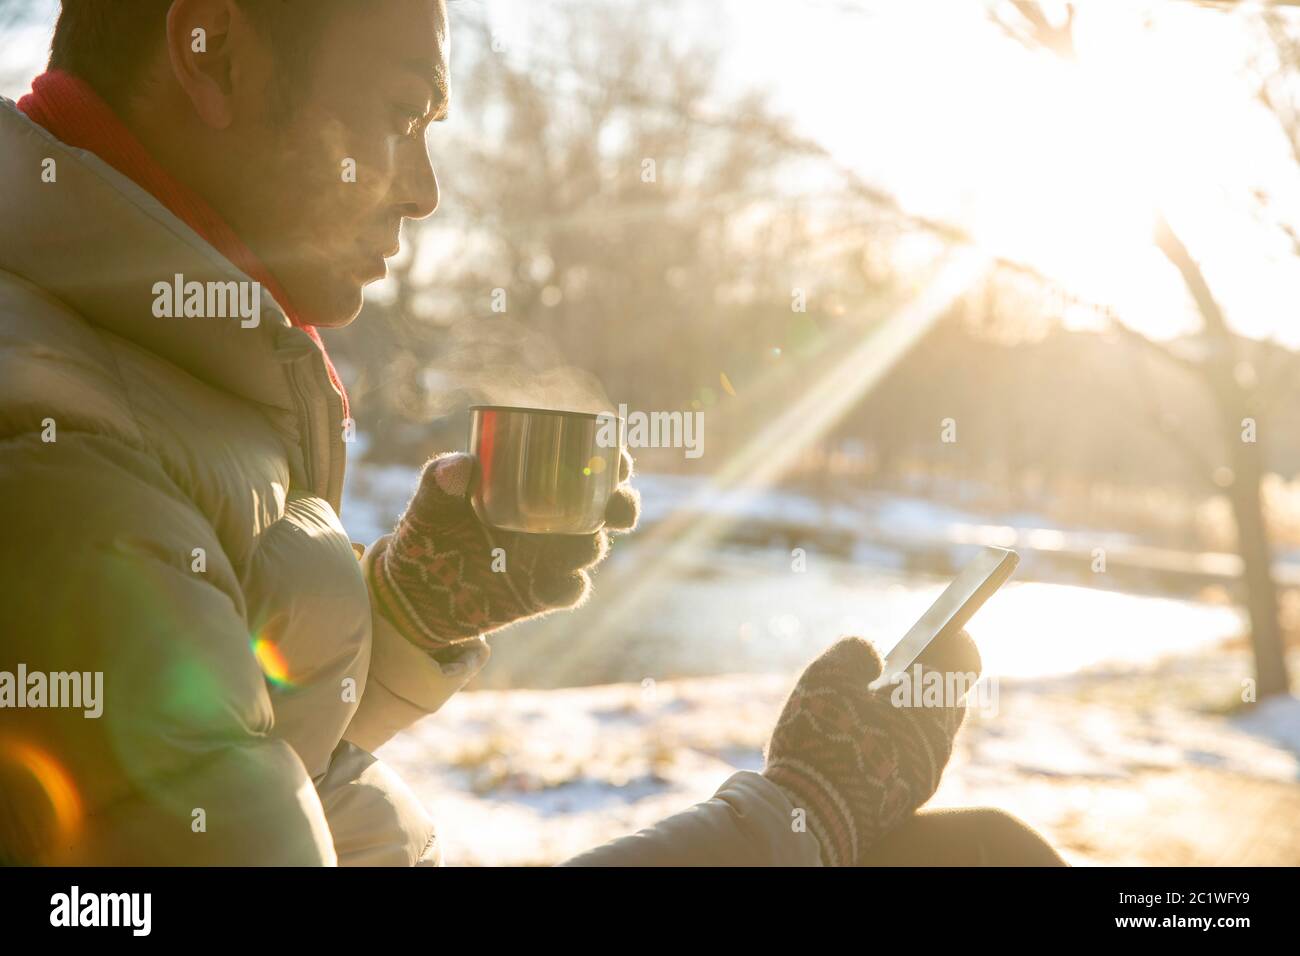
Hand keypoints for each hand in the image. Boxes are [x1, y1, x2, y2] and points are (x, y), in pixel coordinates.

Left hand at [370, 450, 638, 653]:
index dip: (614, 462)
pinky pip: (569, 590)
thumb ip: (441, 477)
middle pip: (608, 509)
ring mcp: (551, 557)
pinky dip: (571, 586)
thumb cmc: (432, 527)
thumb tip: (461, 468)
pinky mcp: (541, 592)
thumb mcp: (433, 498)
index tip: (618, 458)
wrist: (418, 584)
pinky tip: (562, 581)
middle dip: (623, 505)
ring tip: (583, 539)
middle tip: (614, 505)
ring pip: (592, 548)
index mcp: (540, 487)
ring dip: (594, 543)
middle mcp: (555, 521)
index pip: (590, 469)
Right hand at [762, 630, 979, 865]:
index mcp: (930, 705)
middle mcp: (938, 743)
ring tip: (870, 701)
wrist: (808, 816)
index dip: (952, 641)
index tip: (939, 630)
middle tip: (894, 665)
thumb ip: (854, 652)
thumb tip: (871, 653)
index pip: (962, 662)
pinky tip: (862, 737)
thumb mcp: (827, 677)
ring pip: (927, 732)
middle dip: (924, 680)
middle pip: (945, 699)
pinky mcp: (905, 801)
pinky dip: (896, 742)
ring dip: (907, 714)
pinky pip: (911, 759)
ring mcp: (924, 776)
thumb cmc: (822, 737)